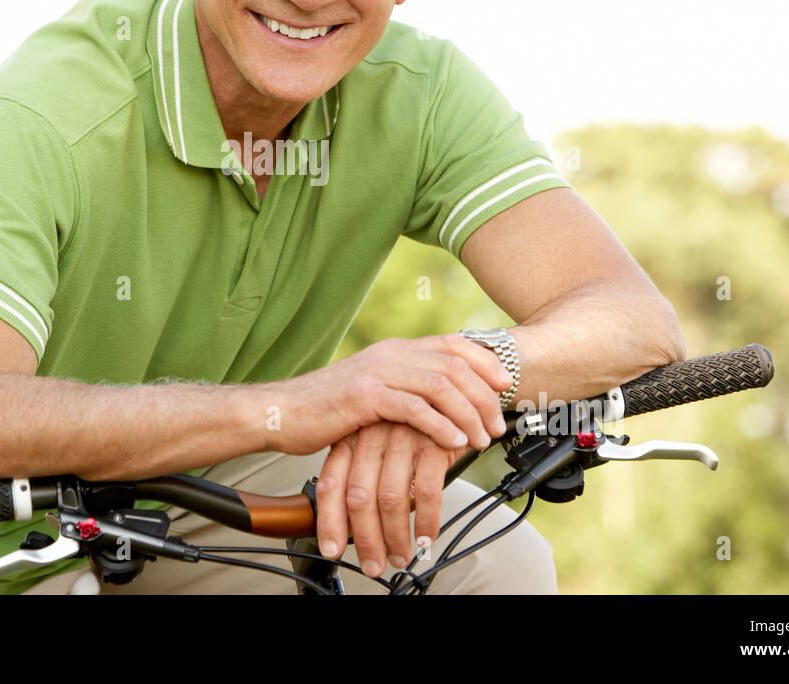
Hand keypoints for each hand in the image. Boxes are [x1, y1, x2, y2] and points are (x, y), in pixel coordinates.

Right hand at [261, 334, 511, 456]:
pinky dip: (440, 426)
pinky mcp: (364, 397)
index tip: (506, 385)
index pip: (452, 344)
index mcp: (395, 351)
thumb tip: (442, 406)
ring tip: (480, 439)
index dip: (485, 361)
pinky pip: (413, 409)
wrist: (281, 412)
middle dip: (484, 395)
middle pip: (454, 364)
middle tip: (497, 424)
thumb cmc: (327, 409)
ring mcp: (377, 372)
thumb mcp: (373, 392)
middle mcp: (390, 355)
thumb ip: (404, 390)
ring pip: (440, 385)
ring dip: (468, 413)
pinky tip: (452, 443)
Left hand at [314, 422, 463, 575]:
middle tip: (373, 564)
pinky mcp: (432, 441)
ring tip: (401, 556)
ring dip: (396, 536)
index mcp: (351, 436)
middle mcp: (372, 436)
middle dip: (365, 539)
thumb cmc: (409, 417)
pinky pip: (426, 490)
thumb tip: (350, 518)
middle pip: (360, 497)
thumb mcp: (376, 436)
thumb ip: (361, 469)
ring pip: (391, 498)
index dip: (329, 521)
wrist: (447, 383)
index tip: (332, 549)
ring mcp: (401, 437)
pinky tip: (427, 537)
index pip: (331, 484)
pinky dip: (427, 520)